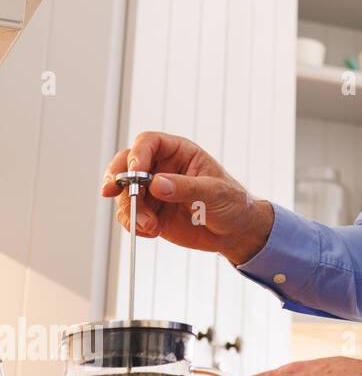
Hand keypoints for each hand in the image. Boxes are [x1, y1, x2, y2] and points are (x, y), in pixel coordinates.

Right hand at [101, 131, 272, 265]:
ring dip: (130, 210)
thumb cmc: (232, 203)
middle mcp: (161, 168)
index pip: (149, 143)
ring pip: (124, 194)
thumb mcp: (215, 192)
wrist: (235, 232)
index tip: (134, 173)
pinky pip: (130, 216)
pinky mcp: (150, 213)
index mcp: (179, 153)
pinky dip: (133, 225)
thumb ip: (187, 187)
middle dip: (117, 178)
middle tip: (112, 192)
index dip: (137, 154)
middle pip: (125, 165)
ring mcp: (153, 191)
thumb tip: (157, 183)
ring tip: (149, 225)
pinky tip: (150, 232)